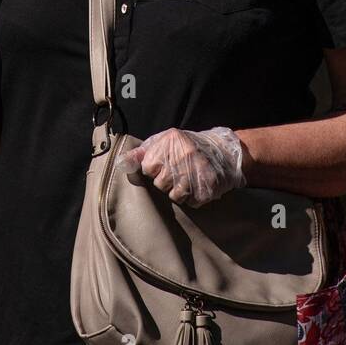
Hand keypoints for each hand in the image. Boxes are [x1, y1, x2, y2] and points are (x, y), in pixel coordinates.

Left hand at [117, 126, 246, 207]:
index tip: (164, 165)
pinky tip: (198, 185)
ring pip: (175, 196)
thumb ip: (142, 152)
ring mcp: (197, 173)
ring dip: (179, 192)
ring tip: (188, 179)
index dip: (155, 170)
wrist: (224, 150)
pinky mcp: (208, 188)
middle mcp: (183, 156)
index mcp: (169, 142)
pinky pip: (192, 203)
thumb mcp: (164, 141)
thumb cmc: (188, 146)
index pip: (148, 168)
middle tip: (178, 172)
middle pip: (160, 184)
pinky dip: (194, 198)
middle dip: (166, 181)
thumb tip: (121, 162)